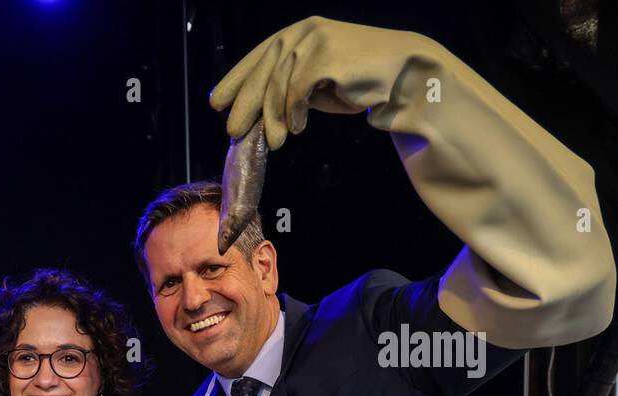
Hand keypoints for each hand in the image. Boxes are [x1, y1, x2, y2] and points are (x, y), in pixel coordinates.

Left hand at [209, 17, 389, 148]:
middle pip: (262, 72)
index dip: (235, 79)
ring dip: (274, 118)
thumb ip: (288, 91)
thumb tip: (257, 116)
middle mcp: (303, 32)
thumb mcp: (315, 86)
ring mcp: (315, 41)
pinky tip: (298, 128)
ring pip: (278, 85)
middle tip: (233, 131)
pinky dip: (295, 112)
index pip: (258, 57)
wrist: (400, 75)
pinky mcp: (327, 56)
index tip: (217, 101)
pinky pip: (298, 90)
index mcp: (297, 34)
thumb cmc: (357, 82)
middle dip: (245, 105)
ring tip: (275, 141)